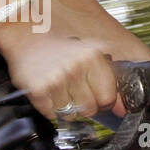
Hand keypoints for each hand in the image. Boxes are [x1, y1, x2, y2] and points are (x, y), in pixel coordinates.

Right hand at [0, 29, 117, 121]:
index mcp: (93, 58)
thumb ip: (109, 81)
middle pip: (90, 109)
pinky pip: (52, 114)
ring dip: (66, 107)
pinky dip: (50, 107)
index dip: (102, 100)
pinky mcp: (38, 91)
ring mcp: (56, 80)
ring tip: (60, 89)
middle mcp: (75, 68)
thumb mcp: (88, 55)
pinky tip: (49, 91)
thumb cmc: (58, 45)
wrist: (25, 35)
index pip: (108, 98)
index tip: (95, 95)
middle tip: (74, 91)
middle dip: (84, 105)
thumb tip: (124, 109)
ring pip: (71, 114)